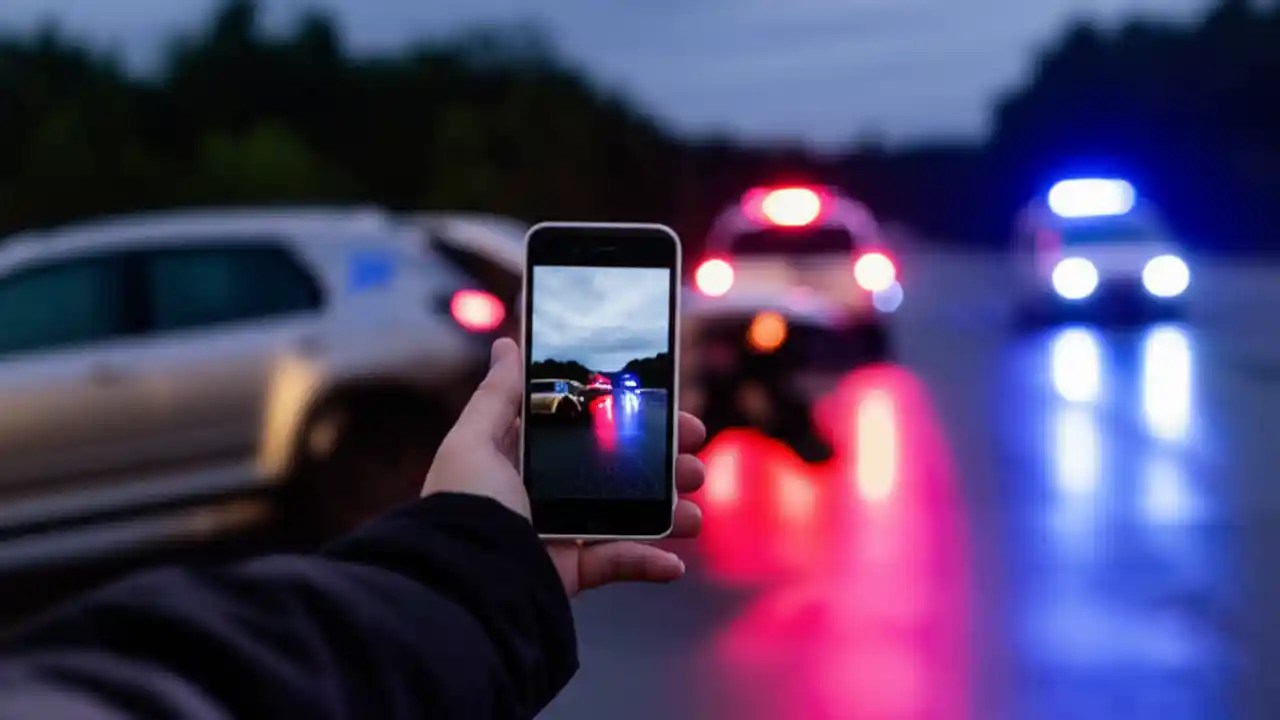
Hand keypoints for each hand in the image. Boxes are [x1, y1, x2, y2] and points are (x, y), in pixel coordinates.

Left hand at [423, 338, 705, 597]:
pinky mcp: (570, 573)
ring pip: (627, 517)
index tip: (666, 408)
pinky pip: (618, 565)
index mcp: (524, 459)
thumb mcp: (473, 441)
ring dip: (669, 515)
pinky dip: (650, 564)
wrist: (464, 581)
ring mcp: (560, 534)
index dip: (627, 418)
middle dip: (662, 464)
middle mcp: (544, 493)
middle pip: (617, 471)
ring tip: (694, 514)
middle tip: (694, 458)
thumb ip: (497, 395)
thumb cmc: (464, 506)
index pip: (586, 429)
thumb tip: (506, 345)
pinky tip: (675, 563)